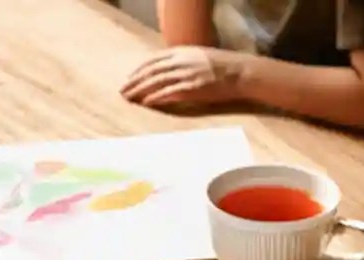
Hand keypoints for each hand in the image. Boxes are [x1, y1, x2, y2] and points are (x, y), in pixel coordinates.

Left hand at [122, 46, 245, 107]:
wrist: (241, 72)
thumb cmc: (222, 66)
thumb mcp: (199, 56)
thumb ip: (182, 61)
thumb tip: (165, 70)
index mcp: (182, 52)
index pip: (153, 60)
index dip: (138, 70)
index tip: (129, 78)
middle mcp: (182, 61)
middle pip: (151, 71)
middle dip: (134, 82)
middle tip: (122, 92)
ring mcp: (187, 74)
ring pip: (156, 82)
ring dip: (140, 91)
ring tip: (129, 99)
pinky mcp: (193, 88)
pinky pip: (169, 93)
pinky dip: (156, 97)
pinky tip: (146, 103)